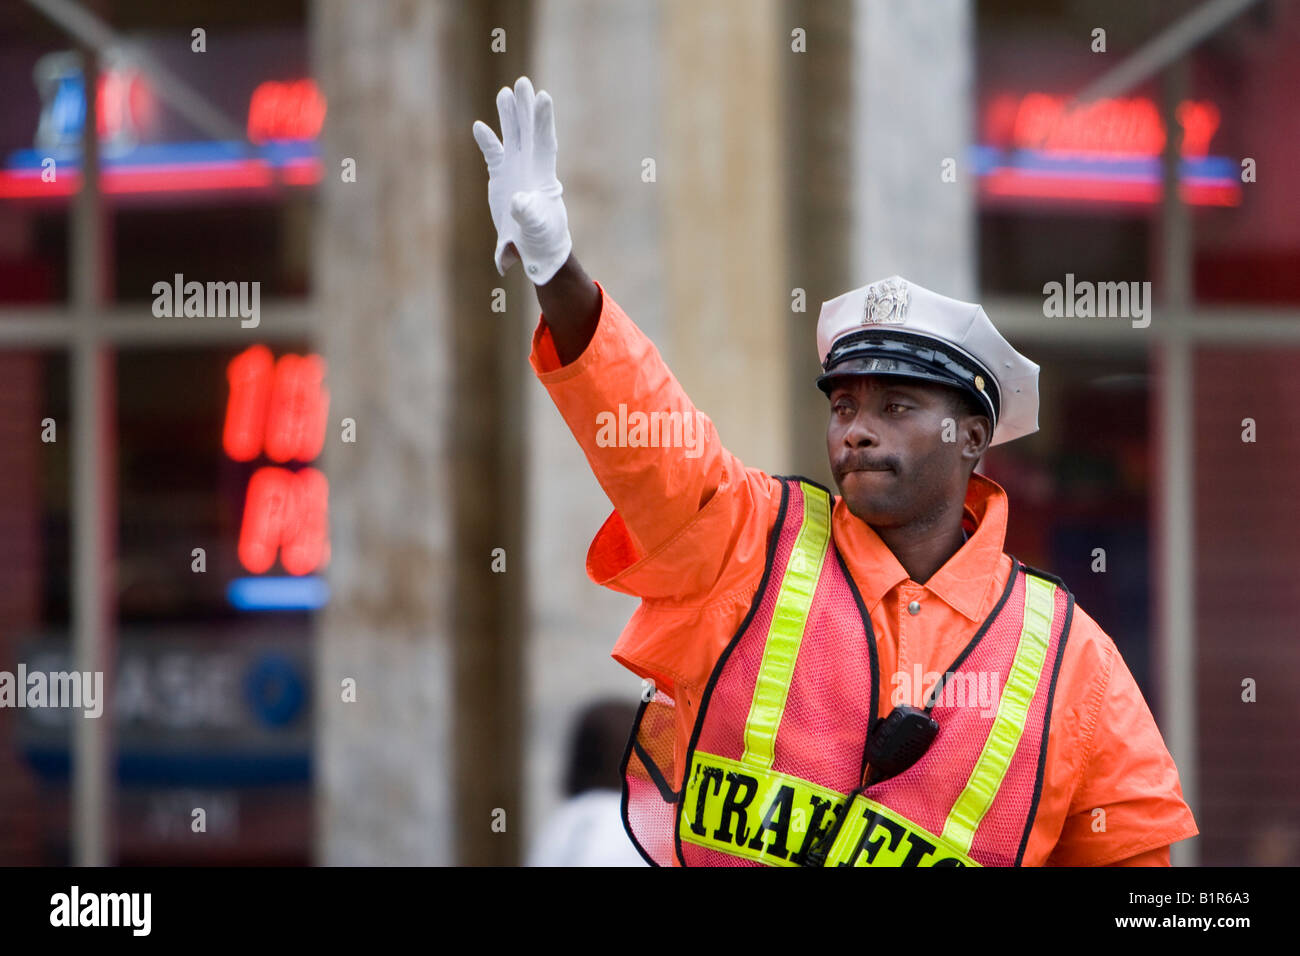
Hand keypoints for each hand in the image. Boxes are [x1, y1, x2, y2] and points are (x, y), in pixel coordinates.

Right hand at [472, 75, 572, 283]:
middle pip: (529, 131)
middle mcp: (531, 167)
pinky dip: (488, 140)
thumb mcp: (536, 227)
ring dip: (509, 115)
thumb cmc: (542, 239)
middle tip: (523, 82)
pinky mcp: (502, 177)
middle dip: (526, 108)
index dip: (543, 120)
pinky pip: (494, 154)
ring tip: (505, 92)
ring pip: (513, 137)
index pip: (544, 141)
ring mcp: (516, 170)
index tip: (543, 97)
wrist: (535, 249)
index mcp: (543, 175)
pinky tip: (479, 126)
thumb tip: (518, 202)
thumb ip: (529, 214)